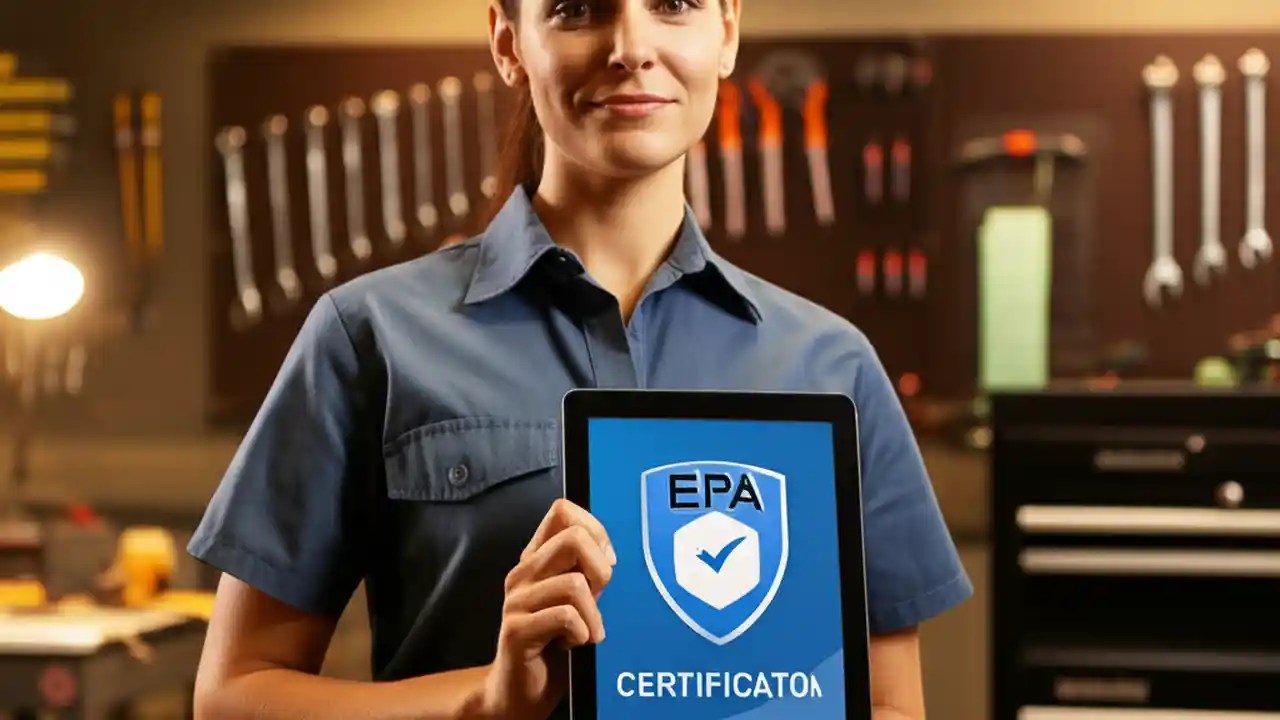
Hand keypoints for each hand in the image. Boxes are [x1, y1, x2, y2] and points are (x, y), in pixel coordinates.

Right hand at [480, 499, 615, 719]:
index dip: (595, 530)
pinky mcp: (516, 631)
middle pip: (574, 537)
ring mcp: (516, 601)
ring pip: (574, 583)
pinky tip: (574, 643)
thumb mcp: (576, 600)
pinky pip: (566, 617)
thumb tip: (607, 551)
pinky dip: (582, 632)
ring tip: (587, 632)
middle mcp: (523, 573)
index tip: (604, 562)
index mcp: (536, 559)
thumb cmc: (554, 643)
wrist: (519, 691)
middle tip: (599, 598)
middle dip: (601, 569)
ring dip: (593, 614)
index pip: (563, 511)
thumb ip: (586, 572)